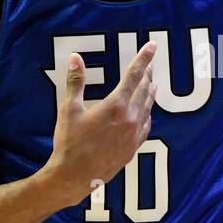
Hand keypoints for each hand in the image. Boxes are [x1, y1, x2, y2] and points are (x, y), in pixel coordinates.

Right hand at [44, 41, 157, 204]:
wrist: (74, 176)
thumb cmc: (69, 142)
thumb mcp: (69, 109)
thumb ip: (75, 82)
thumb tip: (75, 58)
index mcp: (116, 105)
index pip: (134, 75)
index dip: (144, 58)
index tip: (153, 46)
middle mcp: (130, 118)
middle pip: (144, 90)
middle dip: (148, 74)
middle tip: (151, 63)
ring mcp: (134, 135)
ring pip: (148, 108)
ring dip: (150, 93)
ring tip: (153, 84)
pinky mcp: (133, 148)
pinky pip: (146, 126)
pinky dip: (147, 114)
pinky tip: (146, 113)